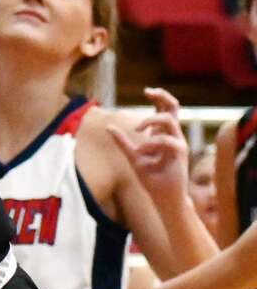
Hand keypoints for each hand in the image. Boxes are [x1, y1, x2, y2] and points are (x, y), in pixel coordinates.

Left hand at [108, 88, 188, 209]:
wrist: (162, 196)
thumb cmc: (151, 177)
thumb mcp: (132, 156)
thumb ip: (123, 142)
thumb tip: (109, 127)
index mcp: (162, 134)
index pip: (164, 109)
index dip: (158, 97)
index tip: (146, 91)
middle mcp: (172, 135)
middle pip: (174, 108)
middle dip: (162, 96)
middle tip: (148, 92)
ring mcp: (178, 143)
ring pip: (169, 120)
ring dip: (150, 121)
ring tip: (136, 131)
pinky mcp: (180, 154)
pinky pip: (167, 140)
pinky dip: (152, 143)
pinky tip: (143, 151)